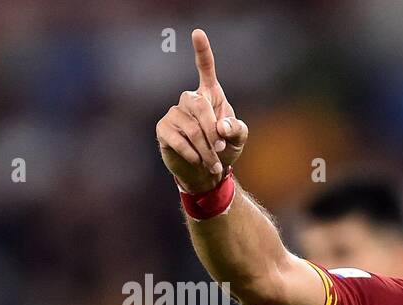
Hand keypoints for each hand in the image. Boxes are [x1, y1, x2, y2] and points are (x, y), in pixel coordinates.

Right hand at [156, 28, 248, 193]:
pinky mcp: (164, 129)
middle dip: (213, 132)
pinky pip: (180, 140)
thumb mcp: (238, 139)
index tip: (198, 33)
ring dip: (207, 150)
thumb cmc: (224, 150)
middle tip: (221, 150)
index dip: (202, 51)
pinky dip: (194, 154)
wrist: (206, 172)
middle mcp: (190, 99)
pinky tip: (199, 161)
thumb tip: (222, 127)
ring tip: (214, 164)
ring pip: (192, 128)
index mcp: (210, 95)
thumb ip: (236, 130)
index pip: (205, 69)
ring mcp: (175, 113)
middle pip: (199, 104)